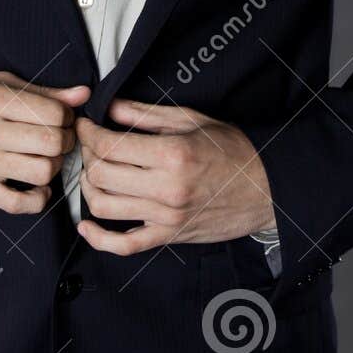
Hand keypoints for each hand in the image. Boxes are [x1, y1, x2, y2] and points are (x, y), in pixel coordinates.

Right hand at [0, 69, 90, 214]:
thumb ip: (42, 91)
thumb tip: (82, 94)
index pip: (52, 113)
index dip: (66, 115)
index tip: (61, 116)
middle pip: (52, 143)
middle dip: (66, 139)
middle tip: (59, 135)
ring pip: (41, 172)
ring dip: (53, 165)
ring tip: (46, 156)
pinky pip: (18, 204)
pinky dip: (37, 198)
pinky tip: (37, 185)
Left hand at [75, 97, 273, 254]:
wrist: (266, 188)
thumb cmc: (233, 150)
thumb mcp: (191, 120)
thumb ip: (146, 115)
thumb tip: (109, 107)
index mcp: (171, 155)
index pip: (109, 145)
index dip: (88, 132)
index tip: (86, 125)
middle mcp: (165, 189)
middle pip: (100, 174)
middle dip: (87, 155)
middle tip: (90, 144)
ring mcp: (166, 217)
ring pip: (103, 206)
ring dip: (88, 188)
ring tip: (94, 172)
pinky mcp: (168, 237)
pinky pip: (124, 246)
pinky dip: (98, 239)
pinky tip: (87, 226)